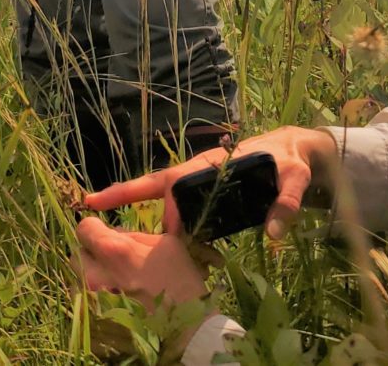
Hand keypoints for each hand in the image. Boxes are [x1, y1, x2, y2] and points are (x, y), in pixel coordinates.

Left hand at [75, 217, 212, 310]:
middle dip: (91, 252)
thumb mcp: (164, 243)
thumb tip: (115, 234)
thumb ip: (133, 236)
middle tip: (111, 257)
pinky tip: (120, 297)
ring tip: (117, 278)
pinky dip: (100, 294)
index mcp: (114, 250)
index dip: (94, 228)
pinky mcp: (97, 319)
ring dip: (94, 274)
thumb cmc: (180, 280)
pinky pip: (89, 299)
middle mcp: (96, 275)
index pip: (84, 229)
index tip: (104, 232)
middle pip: (77, 255)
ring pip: (82, 279)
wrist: (185, 326)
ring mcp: (95, 301)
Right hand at [84, 125, 336, 239]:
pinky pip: (171, 201)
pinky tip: (138, 226)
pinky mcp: (202, 192)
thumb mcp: (295, 177)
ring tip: (96, 204)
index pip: (179, 185)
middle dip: (126, 193)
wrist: (291, 150)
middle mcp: (199, 170)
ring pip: (157, 190)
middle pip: (157, 184)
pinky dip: (151, 210)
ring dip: (129, 196)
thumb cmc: (290, 160)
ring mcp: (198, 180)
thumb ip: (287, 201)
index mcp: (215, 164)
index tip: (166, 237)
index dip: (170, 211)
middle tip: (92, 202)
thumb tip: (273, 234)